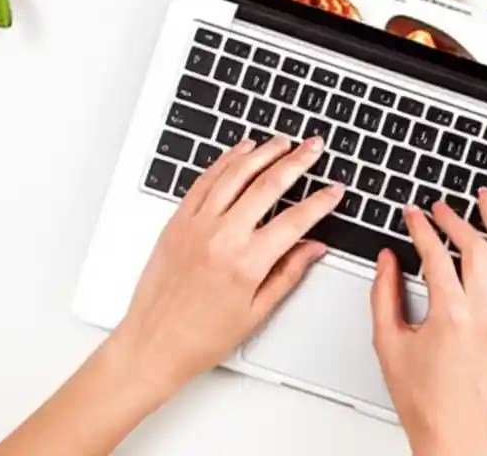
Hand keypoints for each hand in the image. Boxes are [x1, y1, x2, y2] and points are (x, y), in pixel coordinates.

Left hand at [111, 136, 341, 400]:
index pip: (295, 220)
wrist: (152, 345)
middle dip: (297, 161)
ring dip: (262, 153)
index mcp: (246, 263)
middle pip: (268, 185)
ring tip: (281, 142)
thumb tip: (314, 248)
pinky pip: (204, 181)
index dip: (320, 201)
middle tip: (314, 147)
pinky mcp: (176, 222)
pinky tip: (240, 152)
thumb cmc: (201, 338)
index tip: (334, 189)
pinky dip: (225, 162)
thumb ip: (288, 274)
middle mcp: (221, 237)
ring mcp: (196, 225)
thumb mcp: (257, 313)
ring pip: (235, 174)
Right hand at [371, 189, 486, 455]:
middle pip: (475, 248)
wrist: (457, 435)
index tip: (413, 214)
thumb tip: (387, 261)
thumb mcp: (389, 345)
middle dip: (456, 220)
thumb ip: (384, 296)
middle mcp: (484, 314)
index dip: (421, 227)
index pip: (436, 254)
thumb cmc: (425, 401)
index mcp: (450, 315)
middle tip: (441, 207)